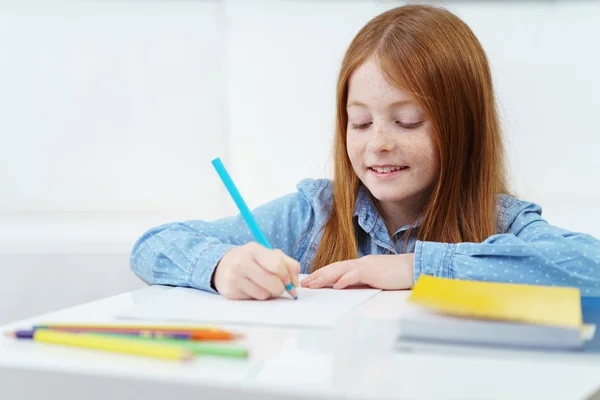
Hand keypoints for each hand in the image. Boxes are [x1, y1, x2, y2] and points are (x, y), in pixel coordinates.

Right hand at [213, 242, 299, 299]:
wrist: (222, 265)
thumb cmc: (252, 260)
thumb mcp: (268, 254)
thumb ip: (288, 264)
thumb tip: (295, 283)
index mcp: (253, 249)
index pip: (278, 265)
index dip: (287, 276)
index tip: (289, 281)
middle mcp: (242, 262)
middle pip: (273, 283)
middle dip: (281, 288)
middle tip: (278, 286)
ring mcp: (234, 278)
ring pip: (264, 294)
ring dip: (268, 293)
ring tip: (262, 285)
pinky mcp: (230, 292)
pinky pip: (254, 300)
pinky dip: (257, 296)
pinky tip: (251, 288)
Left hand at [300, 254, 414, 289]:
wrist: (415, 268)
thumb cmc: (398, 275)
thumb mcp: (376, 279)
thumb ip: (361, 281)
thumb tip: (345, 287)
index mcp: (361, 265)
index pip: (337, 268)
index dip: (323, 274)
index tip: (311, 280)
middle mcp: (361, 263)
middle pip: (334, 268)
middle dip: (318, 276)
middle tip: (304, 283)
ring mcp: (367, 266)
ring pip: (340, 270)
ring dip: (325, 277)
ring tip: (312, 284)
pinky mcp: (374, 272)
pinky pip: (356, 275)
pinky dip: (345, 280)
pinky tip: (336, 285)